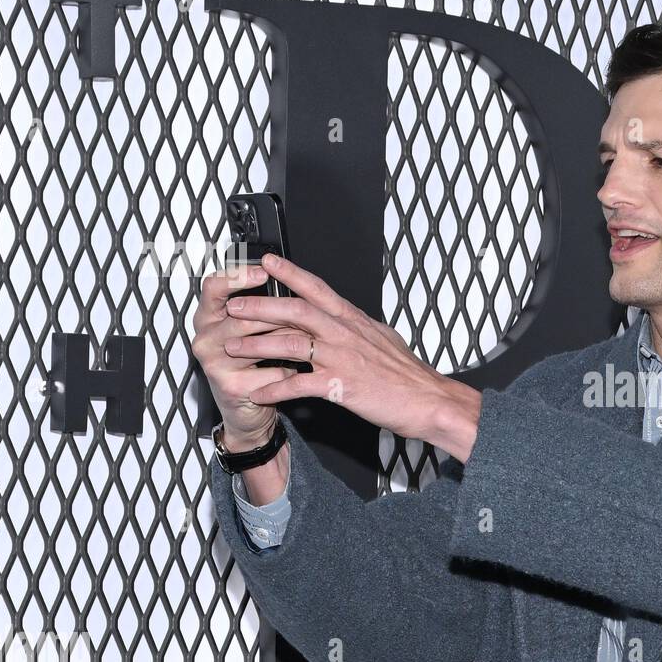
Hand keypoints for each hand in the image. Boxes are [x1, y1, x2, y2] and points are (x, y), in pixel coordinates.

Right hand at [191, 261, 295, 448]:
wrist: (249, 409)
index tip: (264, 271)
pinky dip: (289, 371)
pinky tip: (296, 372)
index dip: (238, 277)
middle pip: (241, 315)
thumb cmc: (254, 364)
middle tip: (306, 313)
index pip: (214, 286)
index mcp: (209, 316)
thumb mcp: (255, 330)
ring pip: (255, 343)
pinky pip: (269, 372)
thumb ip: (263, 308)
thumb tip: (289, 282)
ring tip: (309, 341)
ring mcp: (214, 363)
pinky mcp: (230, 386)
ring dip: (288, 341)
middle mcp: (205, 337)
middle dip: (278, 314)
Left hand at [215, 253, 478, 450]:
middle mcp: (344, 333)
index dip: (290, 272)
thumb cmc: (410, 375)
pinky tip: (258, 392)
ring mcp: (340, 358)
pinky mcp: (339, 386)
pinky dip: (274, 389)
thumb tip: (352, 318)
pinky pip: (297, 385)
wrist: (429, 400)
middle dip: (259, 306)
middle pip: (294, 309)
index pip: (317, 288)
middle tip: (233, 305)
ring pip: (289, 343)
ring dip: (257, 344)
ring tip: (232, 346)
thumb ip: (362, 327)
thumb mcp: (386, 339)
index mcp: (354, 320)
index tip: (267, 261)